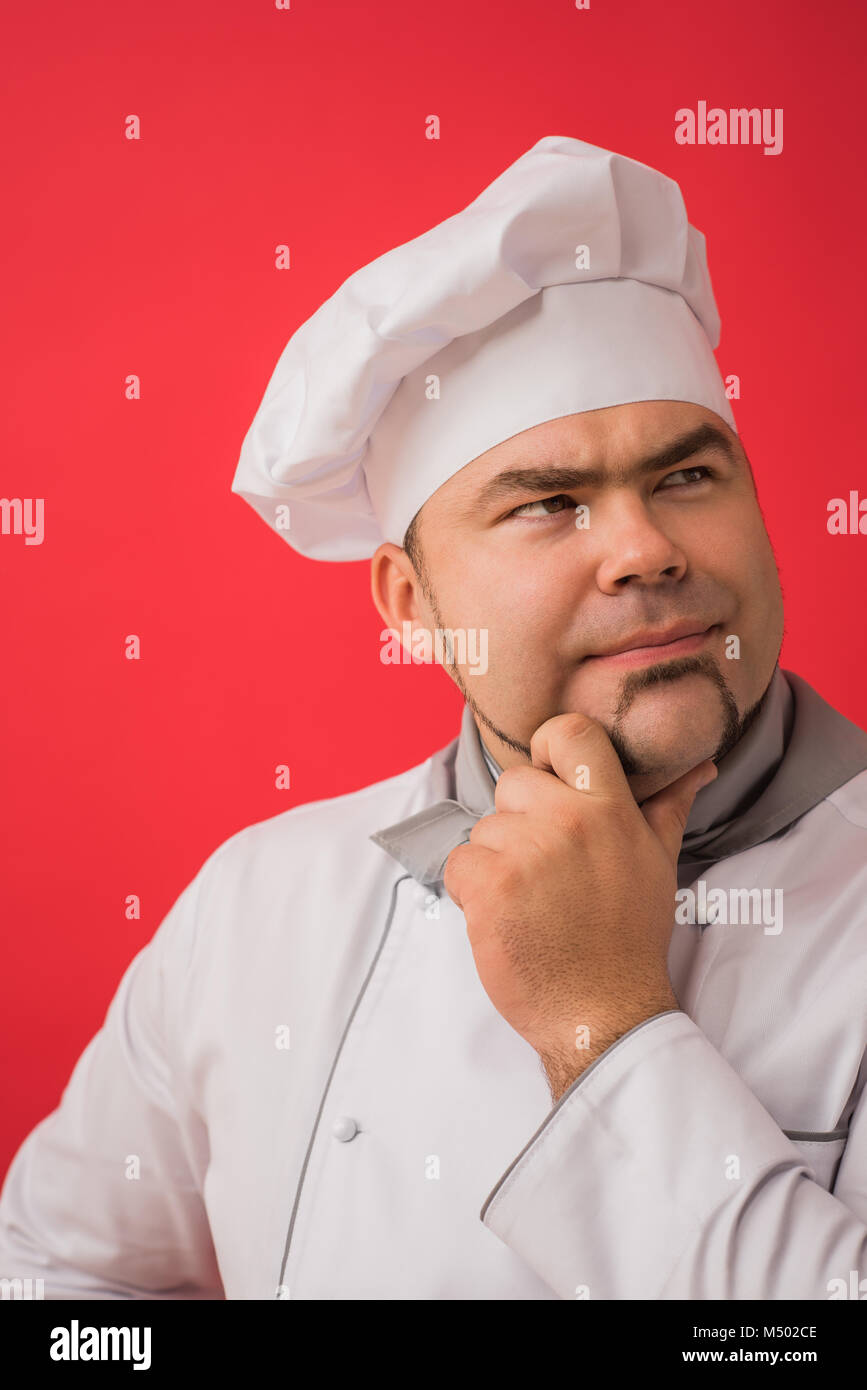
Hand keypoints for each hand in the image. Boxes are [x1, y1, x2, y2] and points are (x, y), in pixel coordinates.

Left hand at [443, 712, 716, 1101]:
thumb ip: (668, 805)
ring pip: (483, 829)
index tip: (550, 781)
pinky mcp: (490, 887)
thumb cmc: (628, 937)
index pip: (570, 732)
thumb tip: (701, 764)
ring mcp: (527, 853)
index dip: (549, 749)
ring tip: (532, 902)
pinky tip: (506, 918)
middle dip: (518, 821)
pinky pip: (460, 863)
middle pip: (513, 783)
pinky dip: (472, 892)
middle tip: (545, 870)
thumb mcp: (657, 862)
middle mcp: (570, 822)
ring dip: (496, 863)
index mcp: (612, 810)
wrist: (601, 1012)